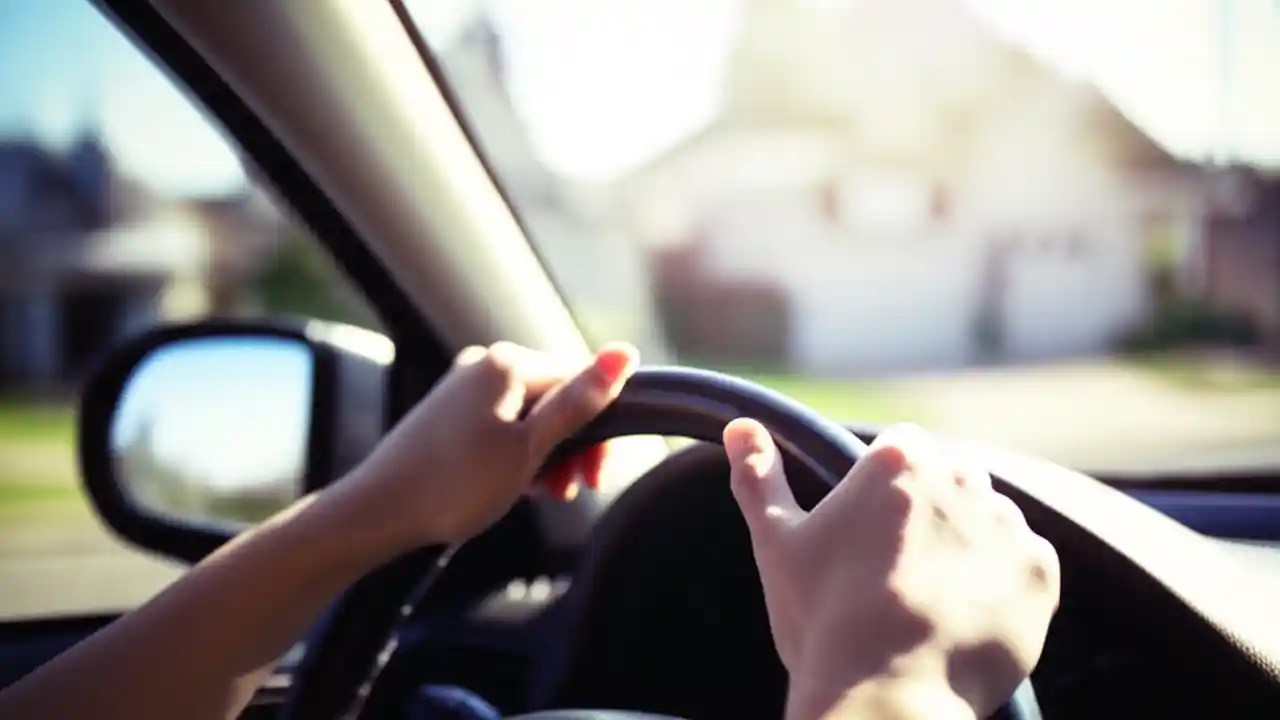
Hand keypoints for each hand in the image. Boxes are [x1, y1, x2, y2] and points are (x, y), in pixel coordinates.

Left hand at [341, 341, 637, 548]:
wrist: (378, 511)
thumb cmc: (455, 482)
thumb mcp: (529, 447)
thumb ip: (578, 403)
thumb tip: (626, 352)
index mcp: (508, 363)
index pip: (579, 381)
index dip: (597, 430)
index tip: (596, 476)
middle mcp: (485, 364)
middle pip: (555, 398)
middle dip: (572, 445)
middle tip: (574, 489)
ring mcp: (464, 388)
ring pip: (530, 416)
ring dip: (548, 454)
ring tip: (544, 492)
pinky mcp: (450, 413)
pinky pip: (503, 425)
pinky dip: (518, 454)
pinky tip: (517, 485)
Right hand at [722, 421, 1059, 719]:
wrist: (887, 698)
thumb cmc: (823, 619)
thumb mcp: (777, 543)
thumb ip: (759, 477)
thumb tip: (739, 426)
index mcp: (899, 462)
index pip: (902, 447)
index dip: (884, 488)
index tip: (870, 532)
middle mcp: (962, 480)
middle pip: (950, 479)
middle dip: (930, 511)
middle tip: (896, 570)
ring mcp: (1007, 526)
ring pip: (989, 519)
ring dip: (969, 543)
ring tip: (930, 599)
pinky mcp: (1040, 573)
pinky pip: (1028, 561)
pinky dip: (1004, 582)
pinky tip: (964, 613)